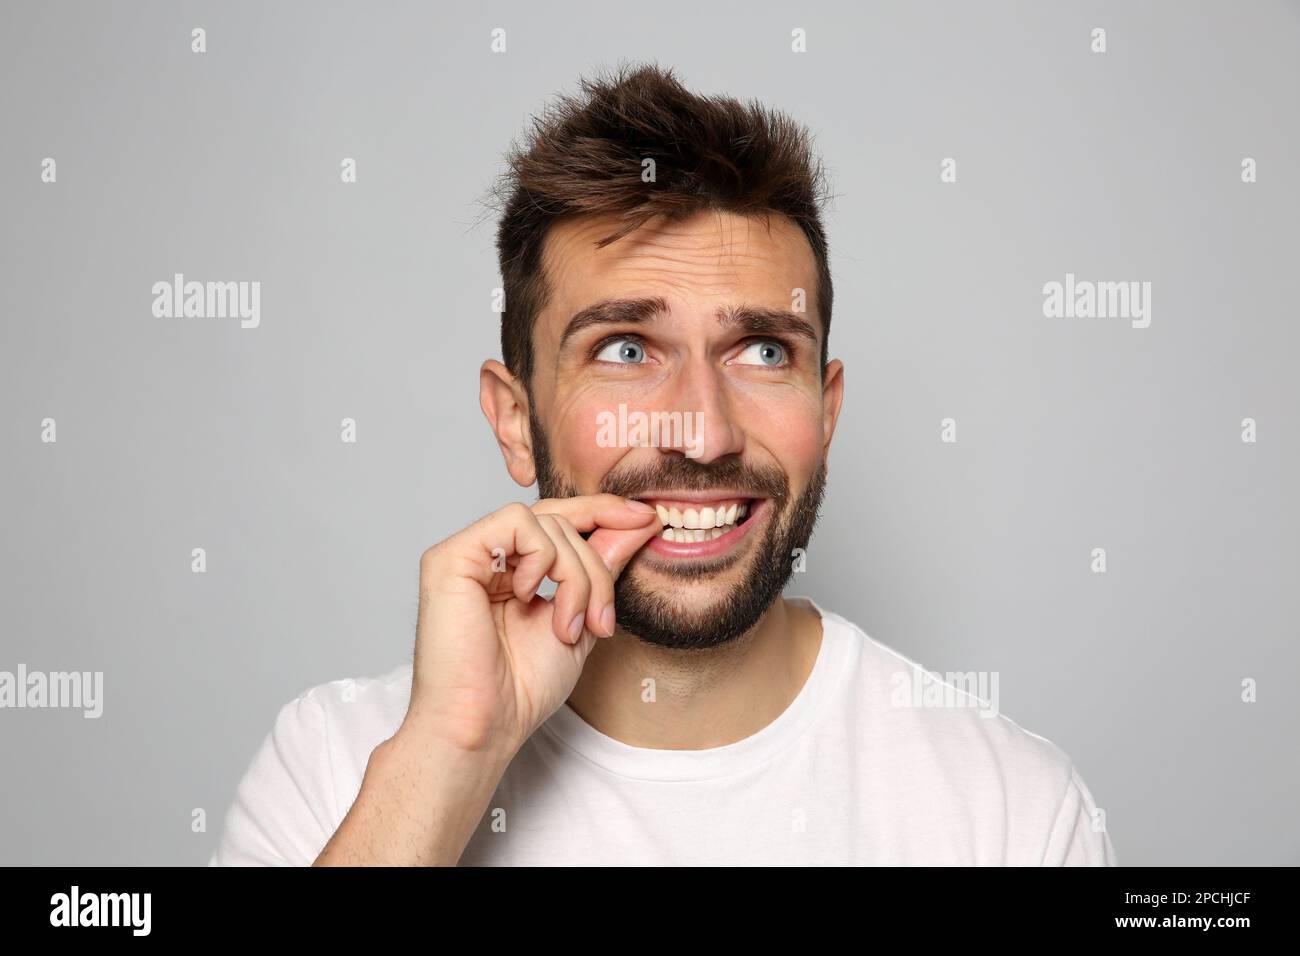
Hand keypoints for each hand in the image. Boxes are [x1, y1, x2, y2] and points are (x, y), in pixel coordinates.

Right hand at [400, 494, 661, 756]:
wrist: (486, 726)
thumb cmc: (523, 688)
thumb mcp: (582, 618)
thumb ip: (603, 568)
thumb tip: (638, 522)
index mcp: (513, 570)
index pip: (560, 521)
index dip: (604, 513)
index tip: (647, 520)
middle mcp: (488, 557)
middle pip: (560, 521)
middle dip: (595, 568)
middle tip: (601, 620)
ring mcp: (467, 555)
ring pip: (545, 522)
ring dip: (574, 575)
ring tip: (567, 627)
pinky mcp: (450, 557)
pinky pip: (515, 523)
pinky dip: (542, 558)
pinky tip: (530, 596)